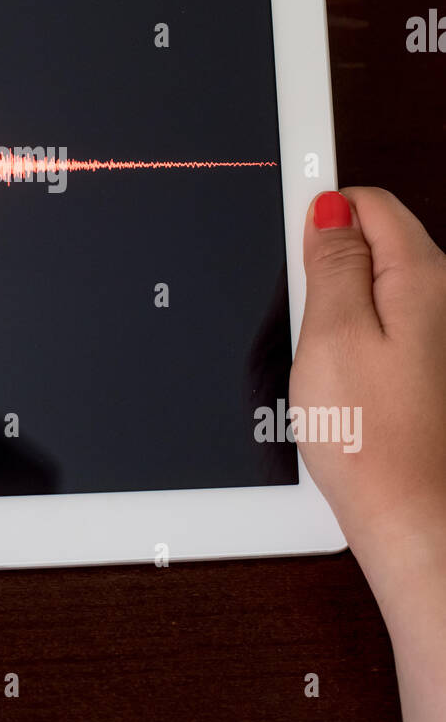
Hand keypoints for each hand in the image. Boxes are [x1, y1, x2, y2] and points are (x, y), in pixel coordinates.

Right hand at [290, 186, 445, 564]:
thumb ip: (333, 262)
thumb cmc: (371, 439)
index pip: (368, 203)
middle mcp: (440, 300)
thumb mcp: (330, 334)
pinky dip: (350, 345)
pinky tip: (337, 385)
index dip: (321, 216)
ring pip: (370, 292)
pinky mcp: (422, 369)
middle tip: (304, 324)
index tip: (290, 248)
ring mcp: (433, 336)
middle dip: (325, 270)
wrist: (412, 518)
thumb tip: (329, 209)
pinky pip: (377, 331)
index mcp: (422, 278)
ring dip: (334, 313)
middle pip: (371, 246)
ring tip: (321, 364)